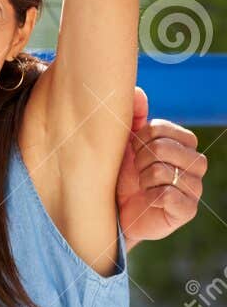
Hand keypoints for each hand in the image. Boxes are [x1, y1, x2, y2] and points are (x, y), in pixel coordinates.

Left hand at [118, 86, 207, 246]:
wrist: (112, 214)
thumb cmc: (120, 176)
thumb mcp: (122, 145)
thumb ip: (131, 118)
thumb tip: (137, 92)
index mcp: (182, 143)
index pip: (162, 128)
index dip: (140, 138)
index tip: (133, 150)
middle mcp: (194, 163)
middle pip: (163, 147)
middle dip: (139, 159)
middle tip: (135, 172)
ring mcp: (194, 187)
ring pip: (163, 171)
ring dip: (143, 179)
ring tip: (141, 187)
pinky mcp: (187, 210)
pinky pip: (168, 195)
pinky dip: (150, 197)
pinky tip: (147, 201)